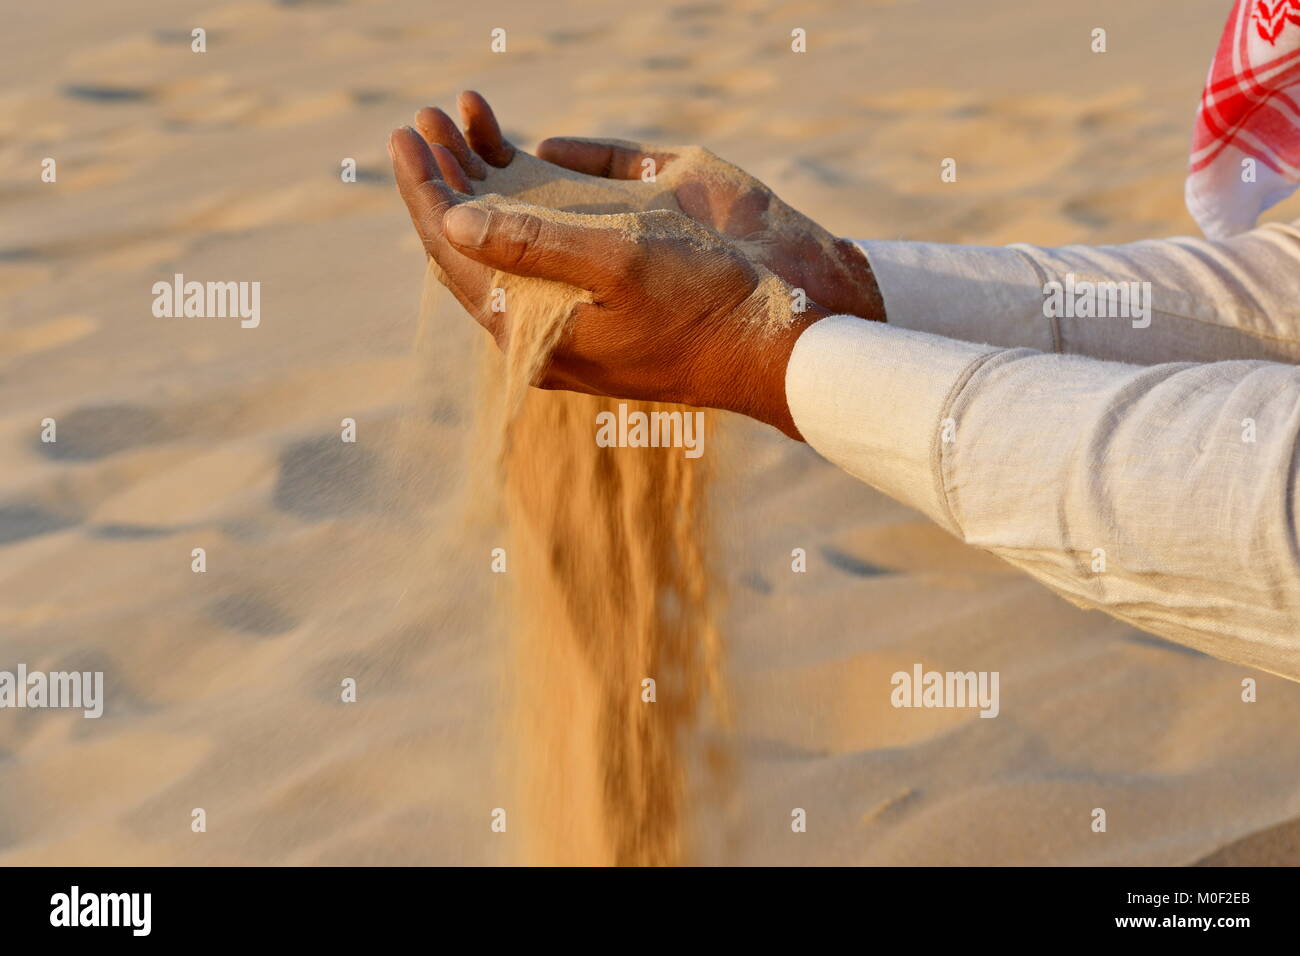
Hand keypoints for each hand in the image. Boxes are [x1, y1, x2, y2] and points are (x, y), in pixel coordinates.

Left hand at [388, 126, 826, 439]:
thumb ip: (533, 243)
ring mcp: (578, 297)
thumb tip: (453, 221)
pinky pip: (555, 228)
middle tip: (427, 117)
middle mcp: (547, 317)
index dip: (424, 194)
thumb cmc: (703, 304)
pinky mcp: (612, 276)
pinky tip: (519, 144)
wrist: (781, 336)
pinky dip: (534, 182)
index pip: (456, 258)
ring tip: (461, 114)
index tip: (404, 136)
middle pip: (476, 241)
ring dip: (485, 170)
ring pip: (511, 230)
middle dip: (448, 173)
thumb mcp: (618, 266)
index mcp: (534, 331)